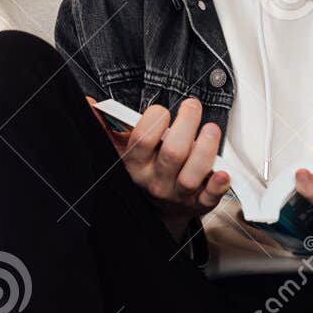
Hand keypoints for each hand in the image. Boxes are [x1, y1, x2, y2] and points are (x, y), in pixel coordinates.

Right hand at [91, 97, 229, 237]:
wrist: (157, 209)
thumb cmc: (145, 169)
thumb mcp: (122, 149)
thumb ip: (108, 125)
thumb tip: (89, 103)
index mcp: (136, 164)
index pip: (142, 139)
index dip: (155, 119)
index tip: (162, 111)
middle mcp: (156, 180)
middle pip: (173, 153)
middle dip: (187, 124)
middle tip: (193, 107)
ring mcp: (177, 194)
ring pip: (192, 175)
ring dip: (205, 149)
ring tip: (210, 130)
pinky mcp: (198, 203)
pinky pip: (209, 197)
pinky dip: (219, 185)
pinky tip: (223, 172)